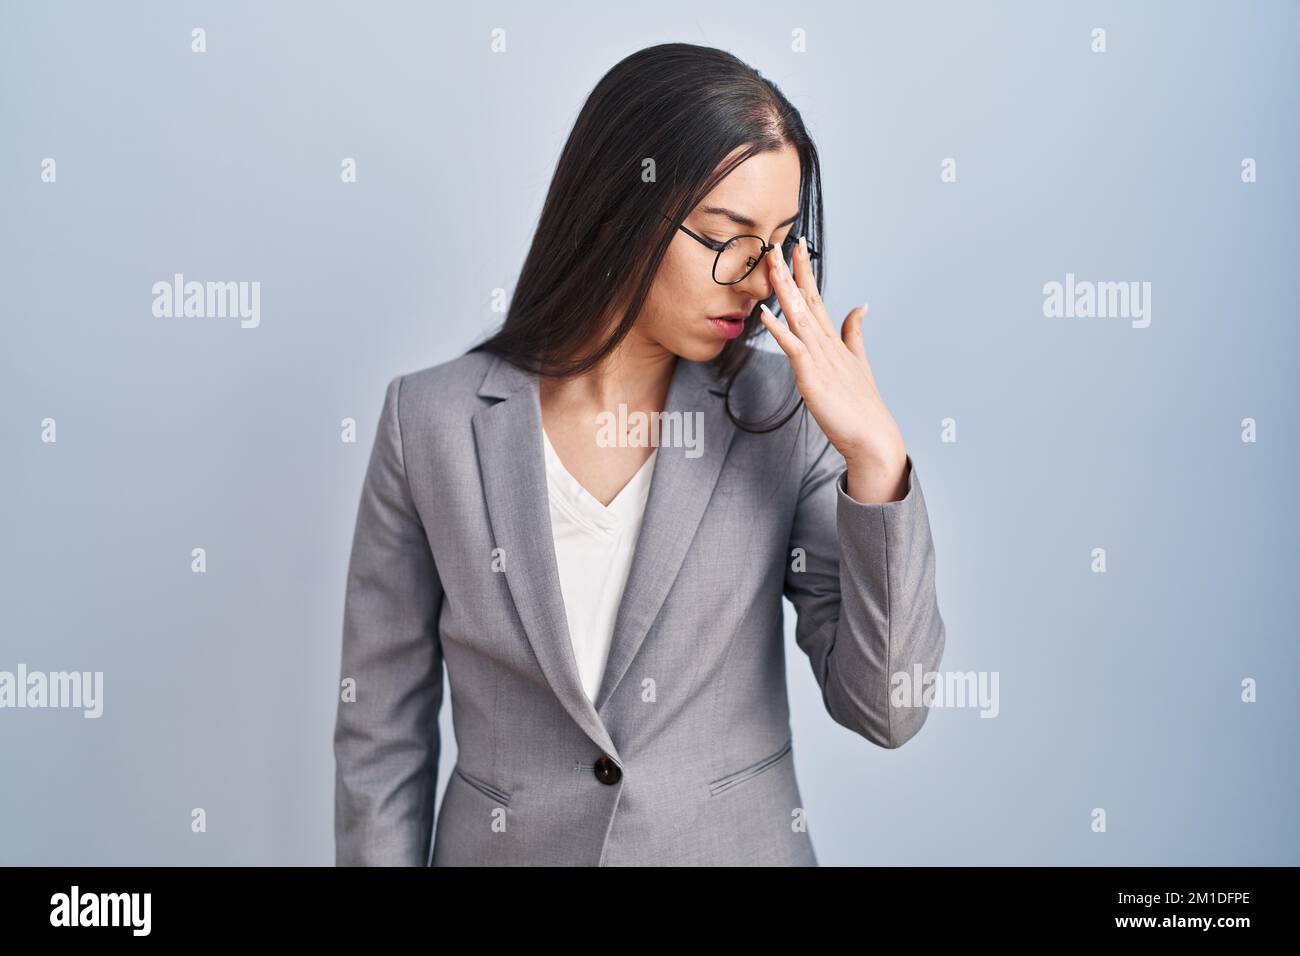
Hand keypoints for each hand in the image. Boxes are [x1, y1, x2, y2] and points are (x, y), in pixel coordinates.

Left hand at [757, 237, 908, 502]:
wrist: (872, 437)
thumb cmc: (861, 406)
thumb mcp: (858, 362)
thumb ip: (855, 333)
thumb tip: (860, 306)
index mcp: (833, 340)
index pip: (815, 297)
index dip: (804, 272)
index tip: (796, 247)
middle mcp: (826, 343)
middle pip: (805, 299)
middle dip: (791, 270)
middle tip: (779, 241)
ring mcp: (819, 358)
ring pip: (798, 315)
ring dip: (783, 288)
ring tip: (770, 263)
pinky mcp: (812, 376)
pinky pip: (792, 347)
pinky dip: (779, 328)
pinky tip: (766, 311)